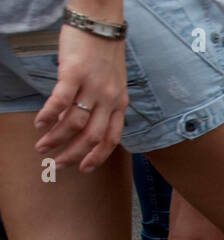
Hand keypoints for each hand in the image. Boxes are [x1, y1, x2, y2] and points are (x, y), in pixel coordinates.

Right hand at [33, 25, 126, 172]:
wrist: (100, 24)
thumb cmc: (104, 53)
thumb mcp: (114, 83)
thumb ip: (105, 103)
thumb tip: (88, 122)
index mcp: (120, 104)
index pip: (111, 139)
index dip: (97, 157)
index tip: (83, 168)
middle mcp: (109, 99)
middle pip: (91, 137)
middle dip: (73, 155)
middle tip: (57, 165)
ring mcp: (92, 87)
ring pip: (74, 123)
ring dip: (56, 139)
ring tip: (42, 147)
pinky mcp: (74, 74)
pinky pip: (61, 101)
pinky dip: (49, 116)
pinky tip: (39, 124)